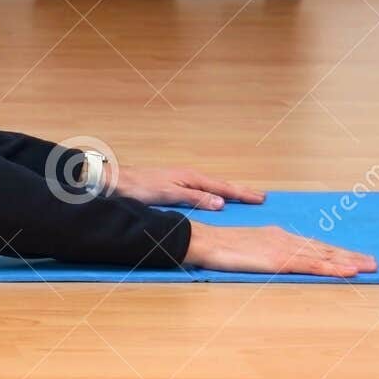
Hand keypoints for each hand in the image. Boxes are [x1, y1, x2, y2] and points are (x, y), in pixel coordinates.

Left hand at [111, 165, 264, 210]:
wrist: (118, 181)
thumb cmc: (141, 187)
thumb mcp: (170, 194)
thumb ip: (196, 198)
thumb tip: (222, 202)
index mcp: (191, 178)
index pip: (223, 187)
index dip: (242, 194)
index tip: (260, 198)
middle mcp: (189, 176)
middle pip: (221, 184)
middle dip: (240, 190)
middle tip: (260, 196)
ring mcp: (182, 178)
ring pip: (212, 185)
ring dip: (229, 190)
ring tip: (243, 195)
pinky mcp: (174, 183)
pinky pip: (202, 187)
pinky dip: (215, 191)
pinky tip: (214, 196)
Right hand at [186, 221, 376, 278]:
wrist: (204, 241)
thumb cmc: (216, 246)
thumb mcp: (242, 248)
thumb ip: (259, 252)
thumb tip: (266, 259)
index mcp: (275, 236)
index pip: (310, 244)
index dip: (332, 251)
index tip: (350, 256)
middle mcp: (283, 239)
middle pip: (322, 247)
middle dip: (348, 255)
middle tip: (371, 262)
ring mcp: (283, 248)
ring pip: (323, 255)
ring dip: (348, 260)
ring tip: (369, 266)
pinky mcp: (279, 260)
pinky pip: (312, 264)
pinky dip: (332, 267)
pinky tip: (348, 271)